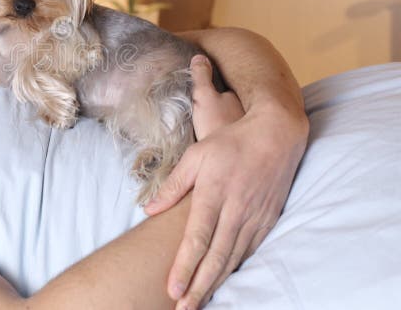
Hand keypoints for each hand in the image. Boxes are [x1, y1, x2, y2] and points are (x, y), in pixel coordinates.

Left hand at [144, 55, 307, 309]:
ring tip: (199, 303)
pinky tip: (223, 282)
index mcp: (214, 194)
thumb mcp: (195, 156)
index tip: (173, 290)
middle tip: (184, 309)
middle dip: (199, 287)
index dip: (185, 266)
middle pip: (216, 257)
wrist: (277, 134)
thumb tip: (149, 209)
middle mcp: (236, 211)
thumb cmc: (231, 142)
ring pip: (234, 259)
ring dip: (216, 283)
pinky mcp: (269, 220)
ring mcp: (255, 218)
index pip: (198, 238)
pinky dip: (236, 269)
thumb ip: (173, 185)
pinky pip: (250, 251)